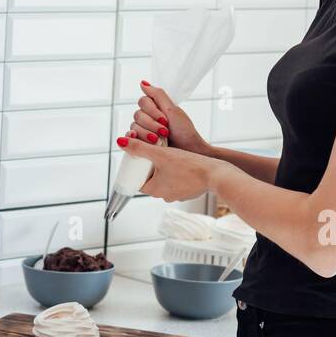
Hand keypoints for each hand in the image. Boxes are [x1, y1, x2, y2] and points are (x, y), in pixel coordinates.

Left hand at [116, 134, 230, 202]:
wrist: (215, 174)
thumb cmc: (189, 165)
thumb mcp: (160, 154)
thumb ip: (140, 147)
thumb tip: (121, 141)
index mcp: (154, 190)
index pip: (138, 179)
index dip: (138, 166)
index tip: (141, 155)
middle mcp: (164, 195)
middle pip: (151, 178)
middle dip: (151, 165)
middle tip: (154, 150)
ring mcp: (177, 195)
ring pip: (165, 179)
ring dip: (165, 168)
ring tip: (168, 154)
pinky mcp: (188, 192)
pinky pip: (177, 181)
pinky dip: (177, 172)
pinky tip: (182, 162)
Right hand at [127, 80, 209, 154]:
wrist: (188, 151)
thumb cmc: (184, 131)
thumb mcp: (173, 110)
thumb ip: (158, 95)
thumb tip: (142, 82)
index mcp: (155, 107)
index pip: (142, 102)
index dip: (153, 111)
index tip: (165, 120)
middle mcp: (147, 117)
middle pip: (137, 115)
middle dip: (152, 125)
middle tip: (165, 132)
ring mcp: (142, 130)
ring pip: (134, 127)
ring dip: (147, 134)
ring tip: (159, 141)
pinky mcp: (140, 143)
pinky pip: (129, 138)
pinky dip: (132, 139)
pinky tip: (136, 140)